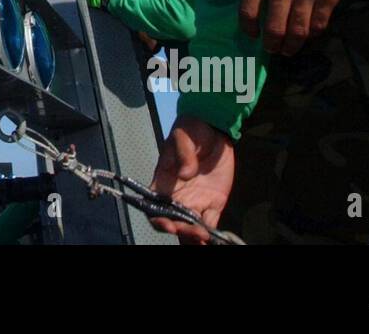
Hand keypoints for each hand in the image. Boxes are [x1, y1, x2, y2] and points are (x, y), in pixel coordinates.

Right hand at [150, 115, 234, 243]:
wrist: (213, 129)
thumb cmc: (191, 130)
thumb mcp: (183, 136)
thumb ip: (183, 153)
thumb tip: (185, 173)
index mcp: (163, 183)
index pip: (154, 208)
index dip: (158, 219)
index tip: (169, 224)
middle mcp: (177, 197)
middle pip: (173, 222)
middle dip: (182, 232)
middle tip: (195, 233)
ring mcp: (195, 202)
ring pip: (191, 227)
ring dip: (195, 237)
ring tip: (204, 238)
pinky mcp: (214, 203)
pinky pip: (210, 222)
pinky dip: (211, 233)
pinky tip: (214, 239)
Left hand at [210, 0, 344, 55]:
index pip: (247, 13)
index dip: (248, 28)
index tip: (251, 34)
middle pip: (274, 29)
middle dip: (271, 44)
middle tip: (272, 48)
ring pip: (298, 31)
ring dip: (291, 46)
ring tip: (287, 49)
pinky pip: (319, 24)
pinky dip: (312, 33)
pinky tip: (307, 34)